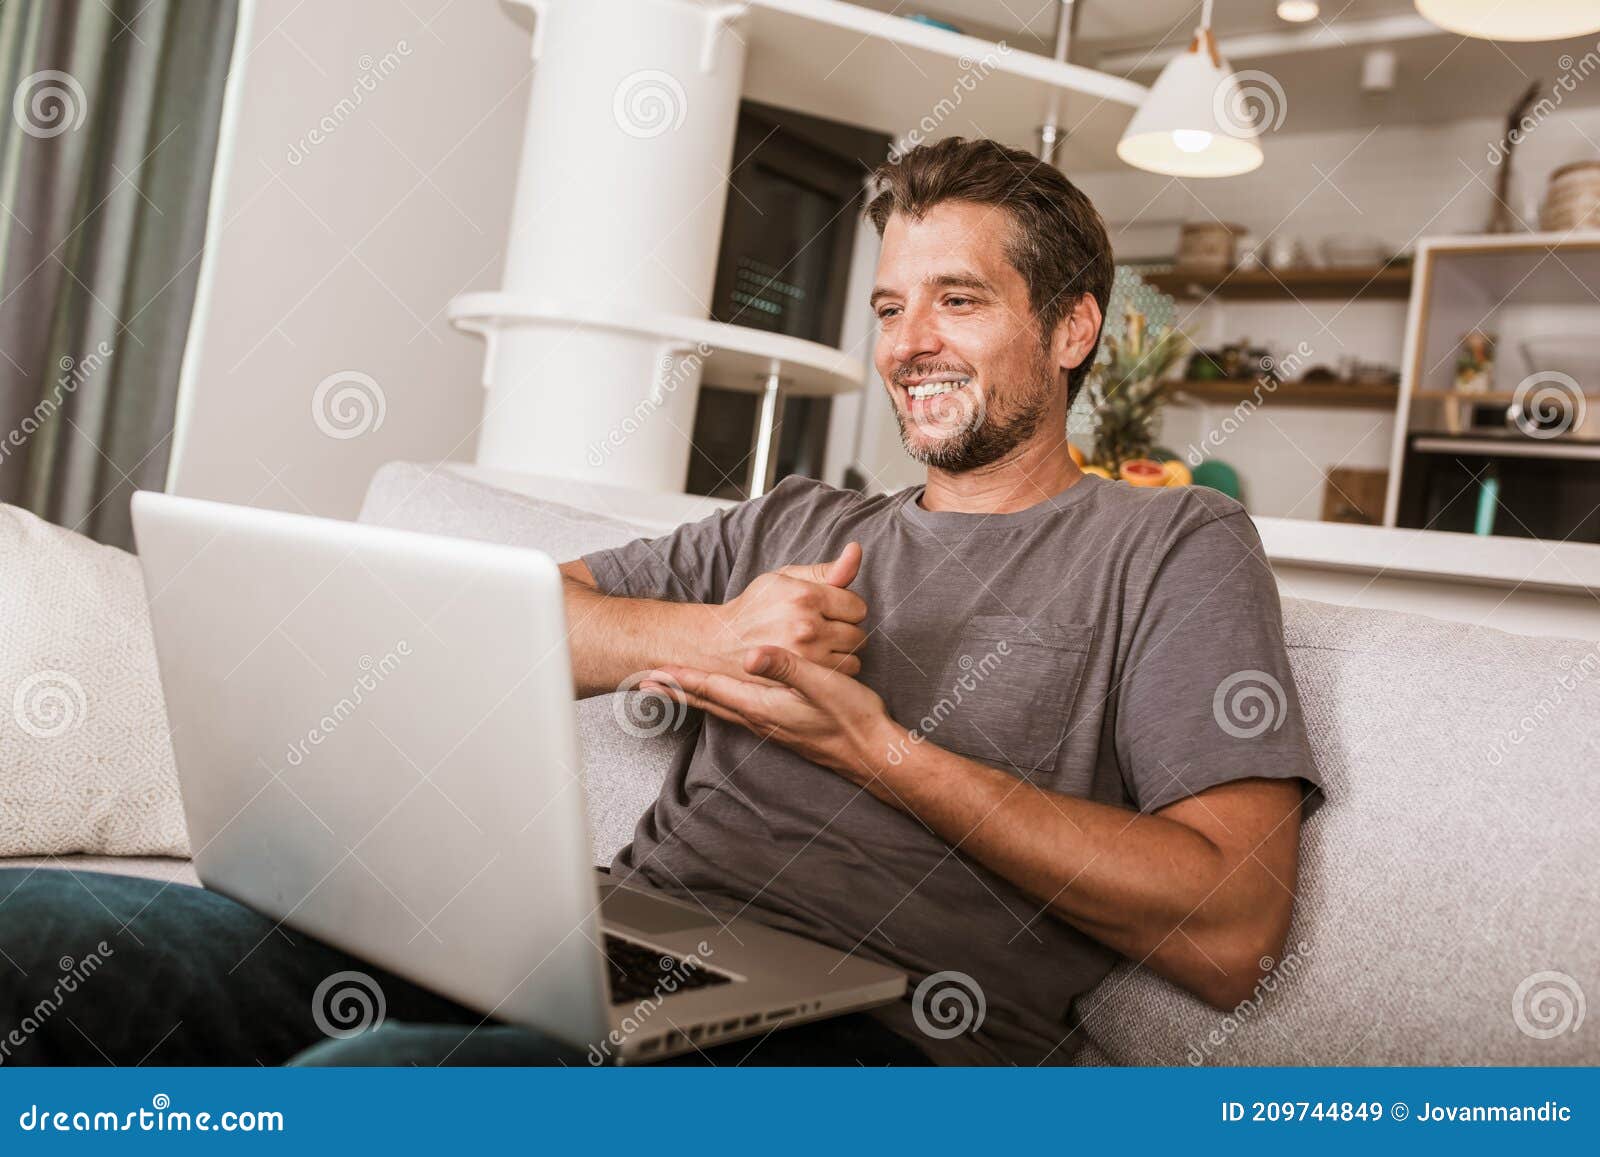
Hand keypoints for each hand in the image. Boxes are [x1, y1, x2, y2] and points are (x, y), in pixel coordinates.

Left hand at [646, 645, 898, 783]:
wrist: (874, 755)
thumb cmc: (852, 719)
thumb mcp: (822, 685)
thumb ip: (786, 668)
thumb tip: (750, 655)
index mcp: (764, 707)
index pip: (713, 689)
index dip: (683, 679)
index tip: (653, 672)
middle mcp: (760, 720)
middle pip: (709, 701)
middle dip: (677, 691)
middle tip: (645, 683)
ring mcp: (770, 727)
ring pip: (721, 709)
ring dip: (695, 697)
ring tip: (673, 689)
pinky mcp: (781, 729)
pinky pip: (737, 713)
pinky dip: (718, 702)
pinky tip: (722, 699)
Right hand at [710, 544, 867, 677]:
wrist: (721, 643)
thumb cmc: (756, 608)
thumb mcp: (785, 579)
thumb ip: (826, 570)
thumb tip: (856, 549)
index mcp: (804, 597)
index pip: (858, 607)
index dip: (844, 608)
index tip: (827, 611)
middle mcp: (806, 627)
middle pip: (858, 633)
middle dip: (844, 630)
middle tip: (819, 629)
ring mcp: (805, 658)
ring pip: (854, 656)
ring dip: (842, 652)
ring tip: (818, 646)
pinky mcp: (802, 680)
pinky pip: (841, 675)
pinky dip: (835, 670)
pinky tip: (816, 662)